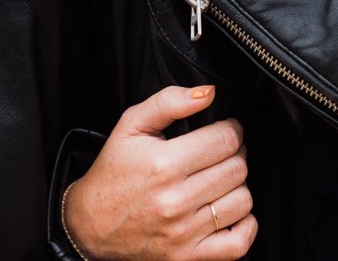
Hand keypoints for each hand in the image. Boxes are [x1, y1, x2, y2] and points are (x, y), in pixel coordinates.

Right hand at [64, 85, 256, 260]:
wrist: (92, 223)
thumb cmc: (113, 173)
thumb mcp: (130, 126)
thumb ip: (169, 102)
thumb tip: (208, 93)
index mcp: (163, 164)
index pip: (225, 140)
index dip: (233, 129)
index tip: (227, 128)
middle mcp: (175, 200)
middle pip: (237, 168)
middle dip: (236, 153)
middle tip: (222, 151)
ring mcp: (184, 232)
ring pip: (242, 201)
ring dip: (238, 186)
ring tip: (221, 178)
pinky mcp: (188, 256)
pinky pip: (238, 243)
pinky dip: (246, 225)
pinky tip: (231, 210)